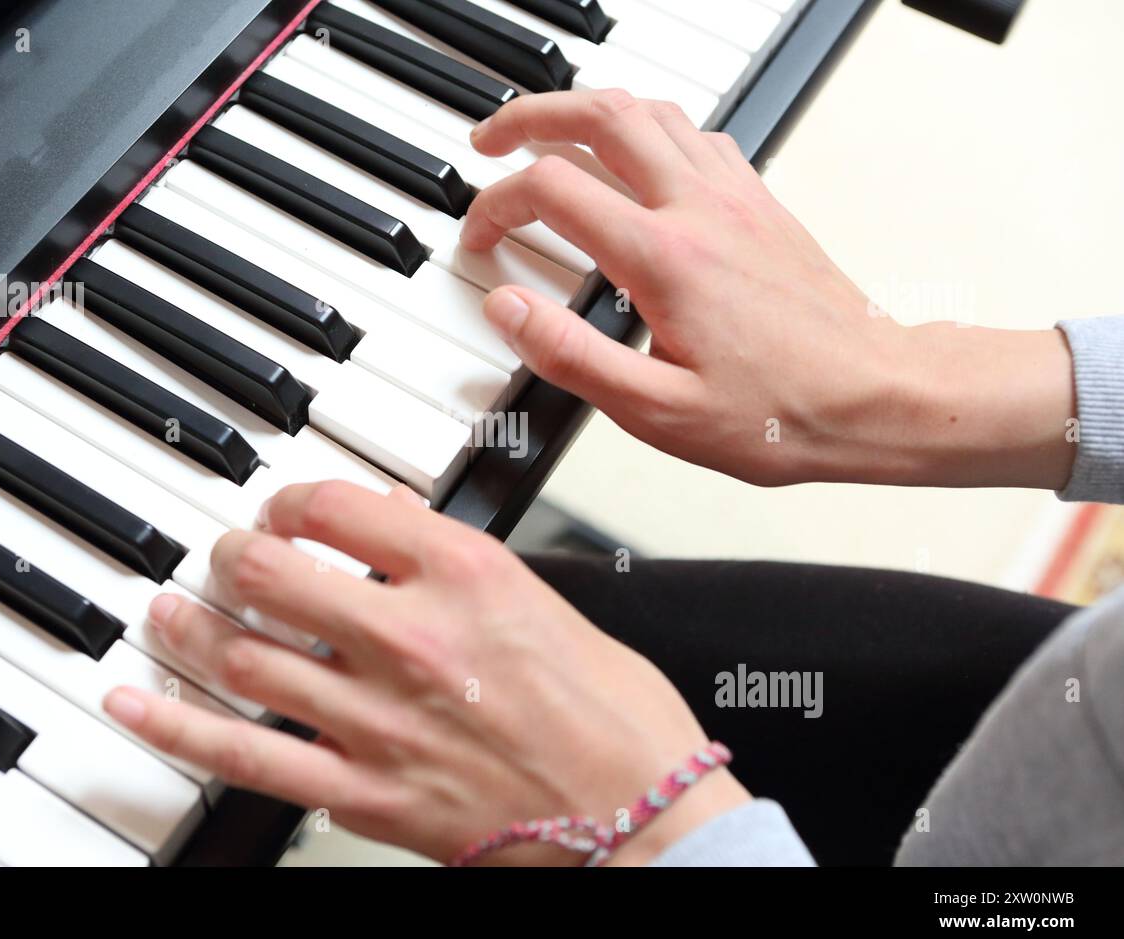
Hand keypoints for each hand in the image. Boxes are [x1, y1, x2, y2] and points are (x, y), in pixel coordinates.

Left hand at [103, 481, 748, 864]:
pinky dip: (176, 728)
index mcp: (464, 574)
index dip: (289, 500)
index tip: (286, 512)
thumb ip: (456, 557)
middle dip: (231, 554)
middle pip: (268, 571)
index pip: (334, 506)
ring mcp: (377, 717)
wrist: (637, 817)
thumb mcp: (544, 597)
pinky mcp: (362, 790)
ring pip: (241, 655)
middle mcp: (409, 637)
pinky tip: (136, 705)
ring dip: (190, 627)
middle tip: (226, 556)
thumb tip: (391, 521)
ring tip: (171, 614)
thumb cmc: (612, 714)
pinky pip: (244, 755)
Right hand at [461, 90, 1075, 490]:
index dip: (496, 206)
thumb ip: (570, 355)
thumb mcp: (656, 411)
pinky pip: (696, 133)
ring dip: (588, 110)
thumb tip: (507, 309)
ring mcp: (735, 198)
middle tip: (491, 140)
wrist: (876, 397)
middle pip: (599, 115)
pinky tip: (636, 156)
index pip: (552, 191)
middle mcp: (699, 209)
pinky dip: (648, 128)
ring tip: (549, 132)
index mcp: (664, 259)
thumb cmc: (778, 411)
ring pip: (650, 110)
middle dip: (530, 118)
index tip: (480, 238)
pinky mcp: (760, 203)